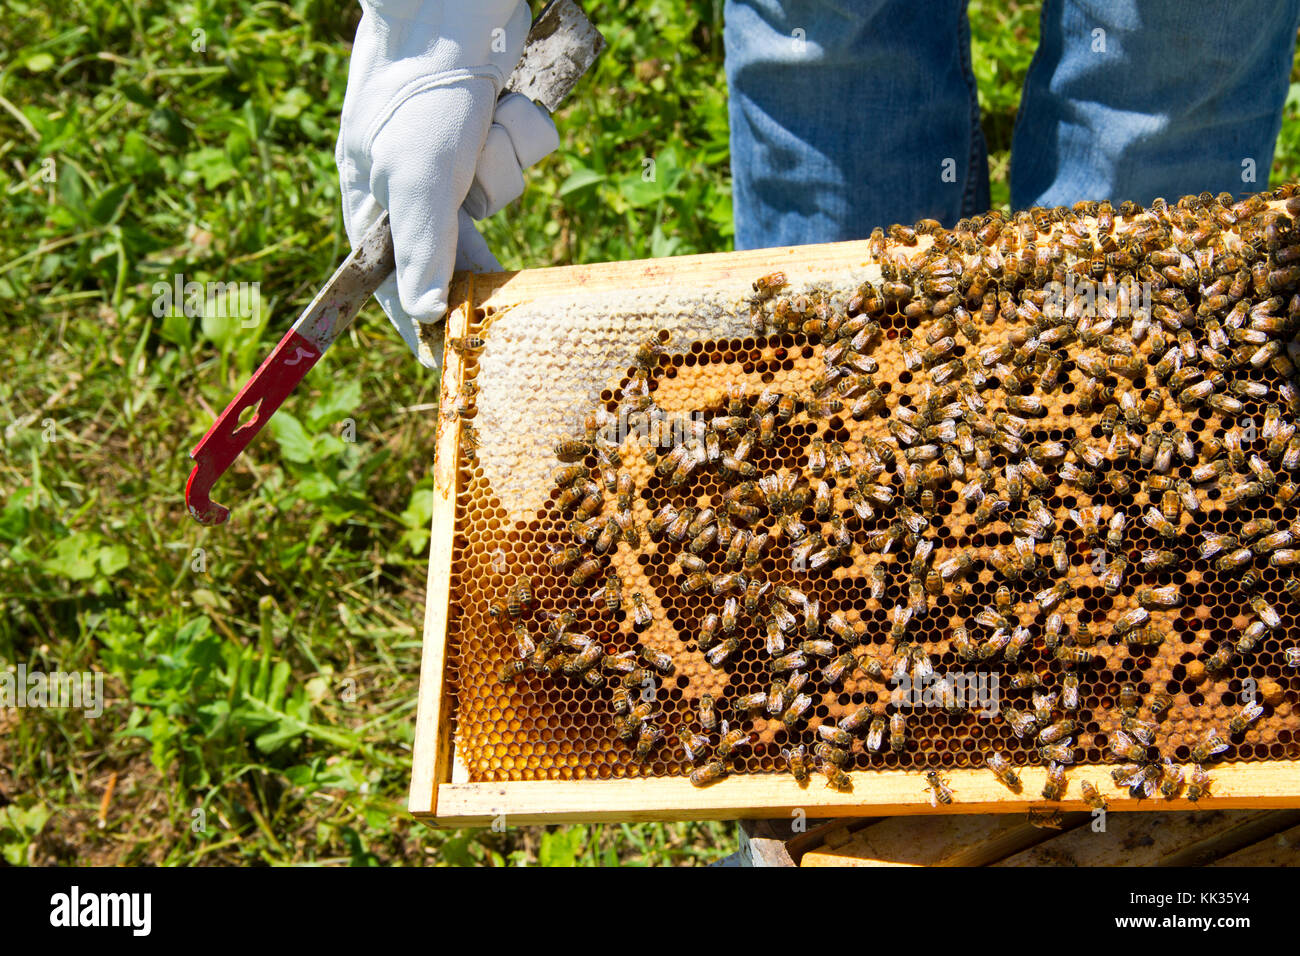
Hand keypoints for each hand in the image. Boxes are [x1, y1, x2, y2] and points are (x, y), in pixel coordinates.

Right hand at [336, 0, 558, 366]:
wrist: (452, 8)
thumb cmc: (423, 94)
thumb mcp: (421, 179)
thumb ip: (425, 249)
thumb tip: (427, 317)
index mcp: (372, 207)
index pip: (391, 286)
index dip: (418, 326)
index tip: (446, 364)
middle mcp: (408, 192)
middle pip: (453, 252)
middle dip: (478, 243)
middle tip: (504, 271)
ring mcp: (448, 166)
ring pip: (490, 207)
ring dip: (499, 174)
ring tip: (487, 130)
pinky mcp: (481, 140)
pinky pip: (508, 170)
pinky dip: (514, 146)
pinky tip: (505, 118)